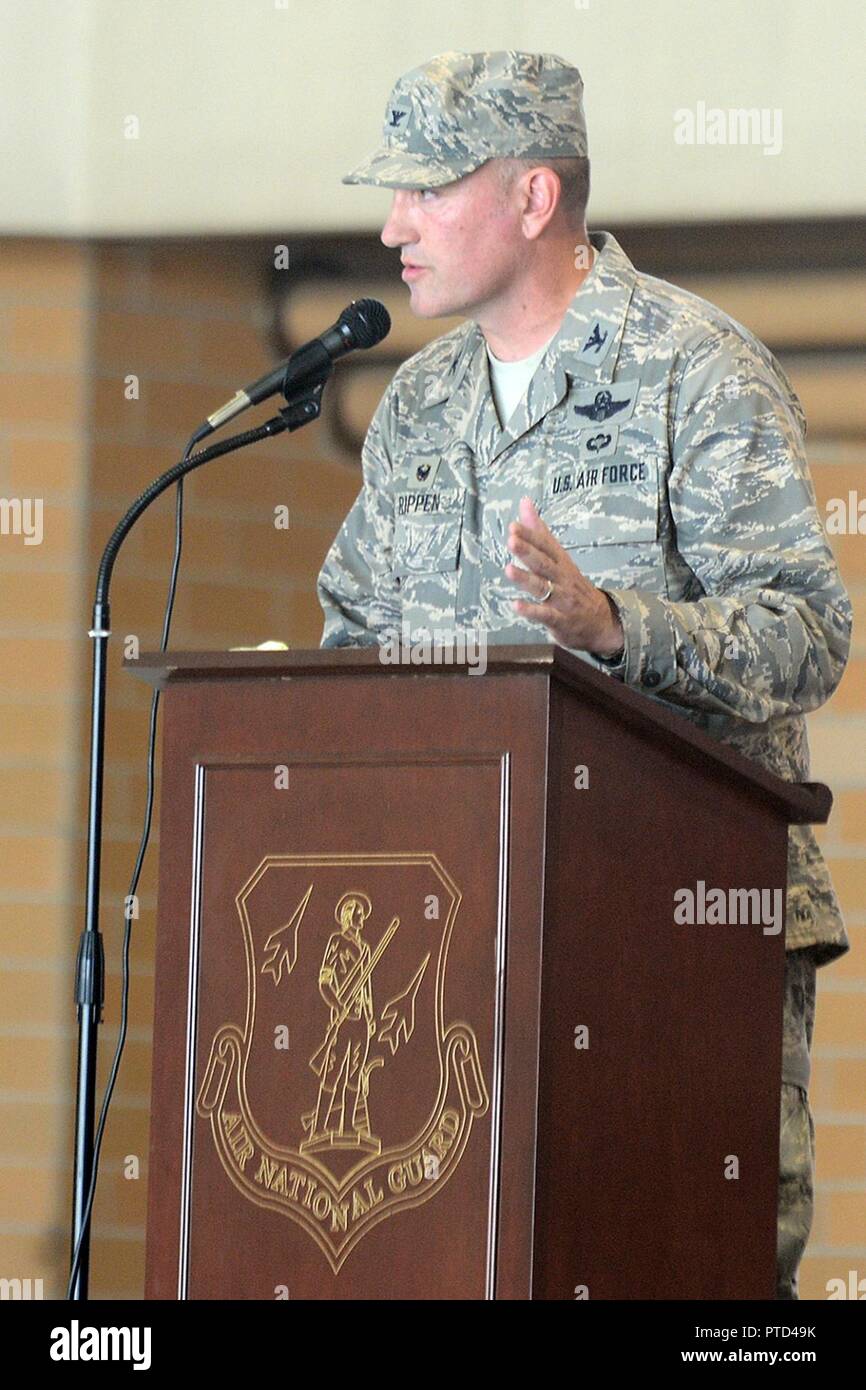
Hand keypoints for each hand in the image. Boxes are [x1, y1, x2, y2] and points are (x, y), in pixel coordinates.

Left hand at [505, 496, 624, 656]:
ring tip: (509, 570)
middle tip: (512, 540)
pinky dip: (531, 611)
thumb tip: (525, 502)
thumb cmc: (573, 586)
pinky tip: (516, 606)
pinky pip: (545, 615)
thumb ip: (540, 532)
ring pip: (543, 588)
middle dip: (528, 552)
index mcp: (561, 562)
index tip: (514, 526)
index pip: (546, 546)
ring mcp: (562, 599)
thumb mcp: (559, 558)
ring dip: (526, 579)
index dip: (531, 536)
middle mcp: (562, 578)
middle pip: (544, 563)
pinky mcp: (560, 620)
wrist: (601, 621)